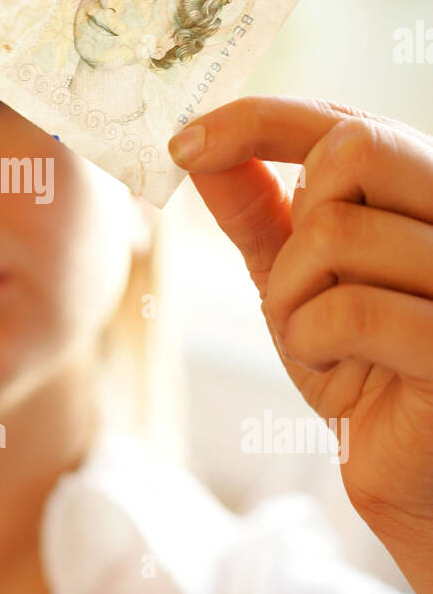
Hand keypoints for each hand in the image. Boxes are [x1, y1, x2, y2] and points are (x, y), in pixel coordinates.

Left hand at [168, 97, 432, 544]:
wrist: (411, 475)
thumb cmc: (362, 368)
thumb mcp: (296, 281)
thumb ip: (257, 212)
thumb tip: (196, 145)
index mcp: (427, 192)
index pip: (347, 120)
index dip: (258, 118)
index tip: (184, 144)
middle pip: (354, 149)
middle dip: (294, 225)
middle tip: (298, 293)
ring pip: (336, 233)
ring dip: (295, 301)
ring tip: (325, 346)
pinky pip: (351, 309)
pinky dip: (313, 344)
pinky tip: (341, 377)